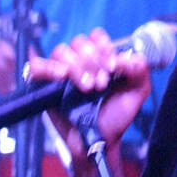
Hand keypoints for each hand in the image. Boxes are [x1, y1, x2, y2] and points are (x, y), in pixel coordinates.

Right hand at [24, 29, 151, 173]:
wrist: (101, 140)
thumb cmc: (116, 116)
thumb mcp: (136, 91)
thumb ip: (139, 69)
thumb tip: (124, 57)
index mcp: (98, 58)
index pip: (95, 36)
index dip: (103, 46)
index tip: (112, 67)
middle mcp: (79, 61)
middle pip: (78, 42)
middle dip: (92, 61)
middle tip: (101, 83)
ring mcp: (60, 72)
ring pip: (60, 51)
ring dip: (76, 66)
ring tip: (87, 87)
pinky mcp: (44, 86)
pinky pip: (37, 67)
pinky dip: (47, 67)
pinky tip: (61, 76)